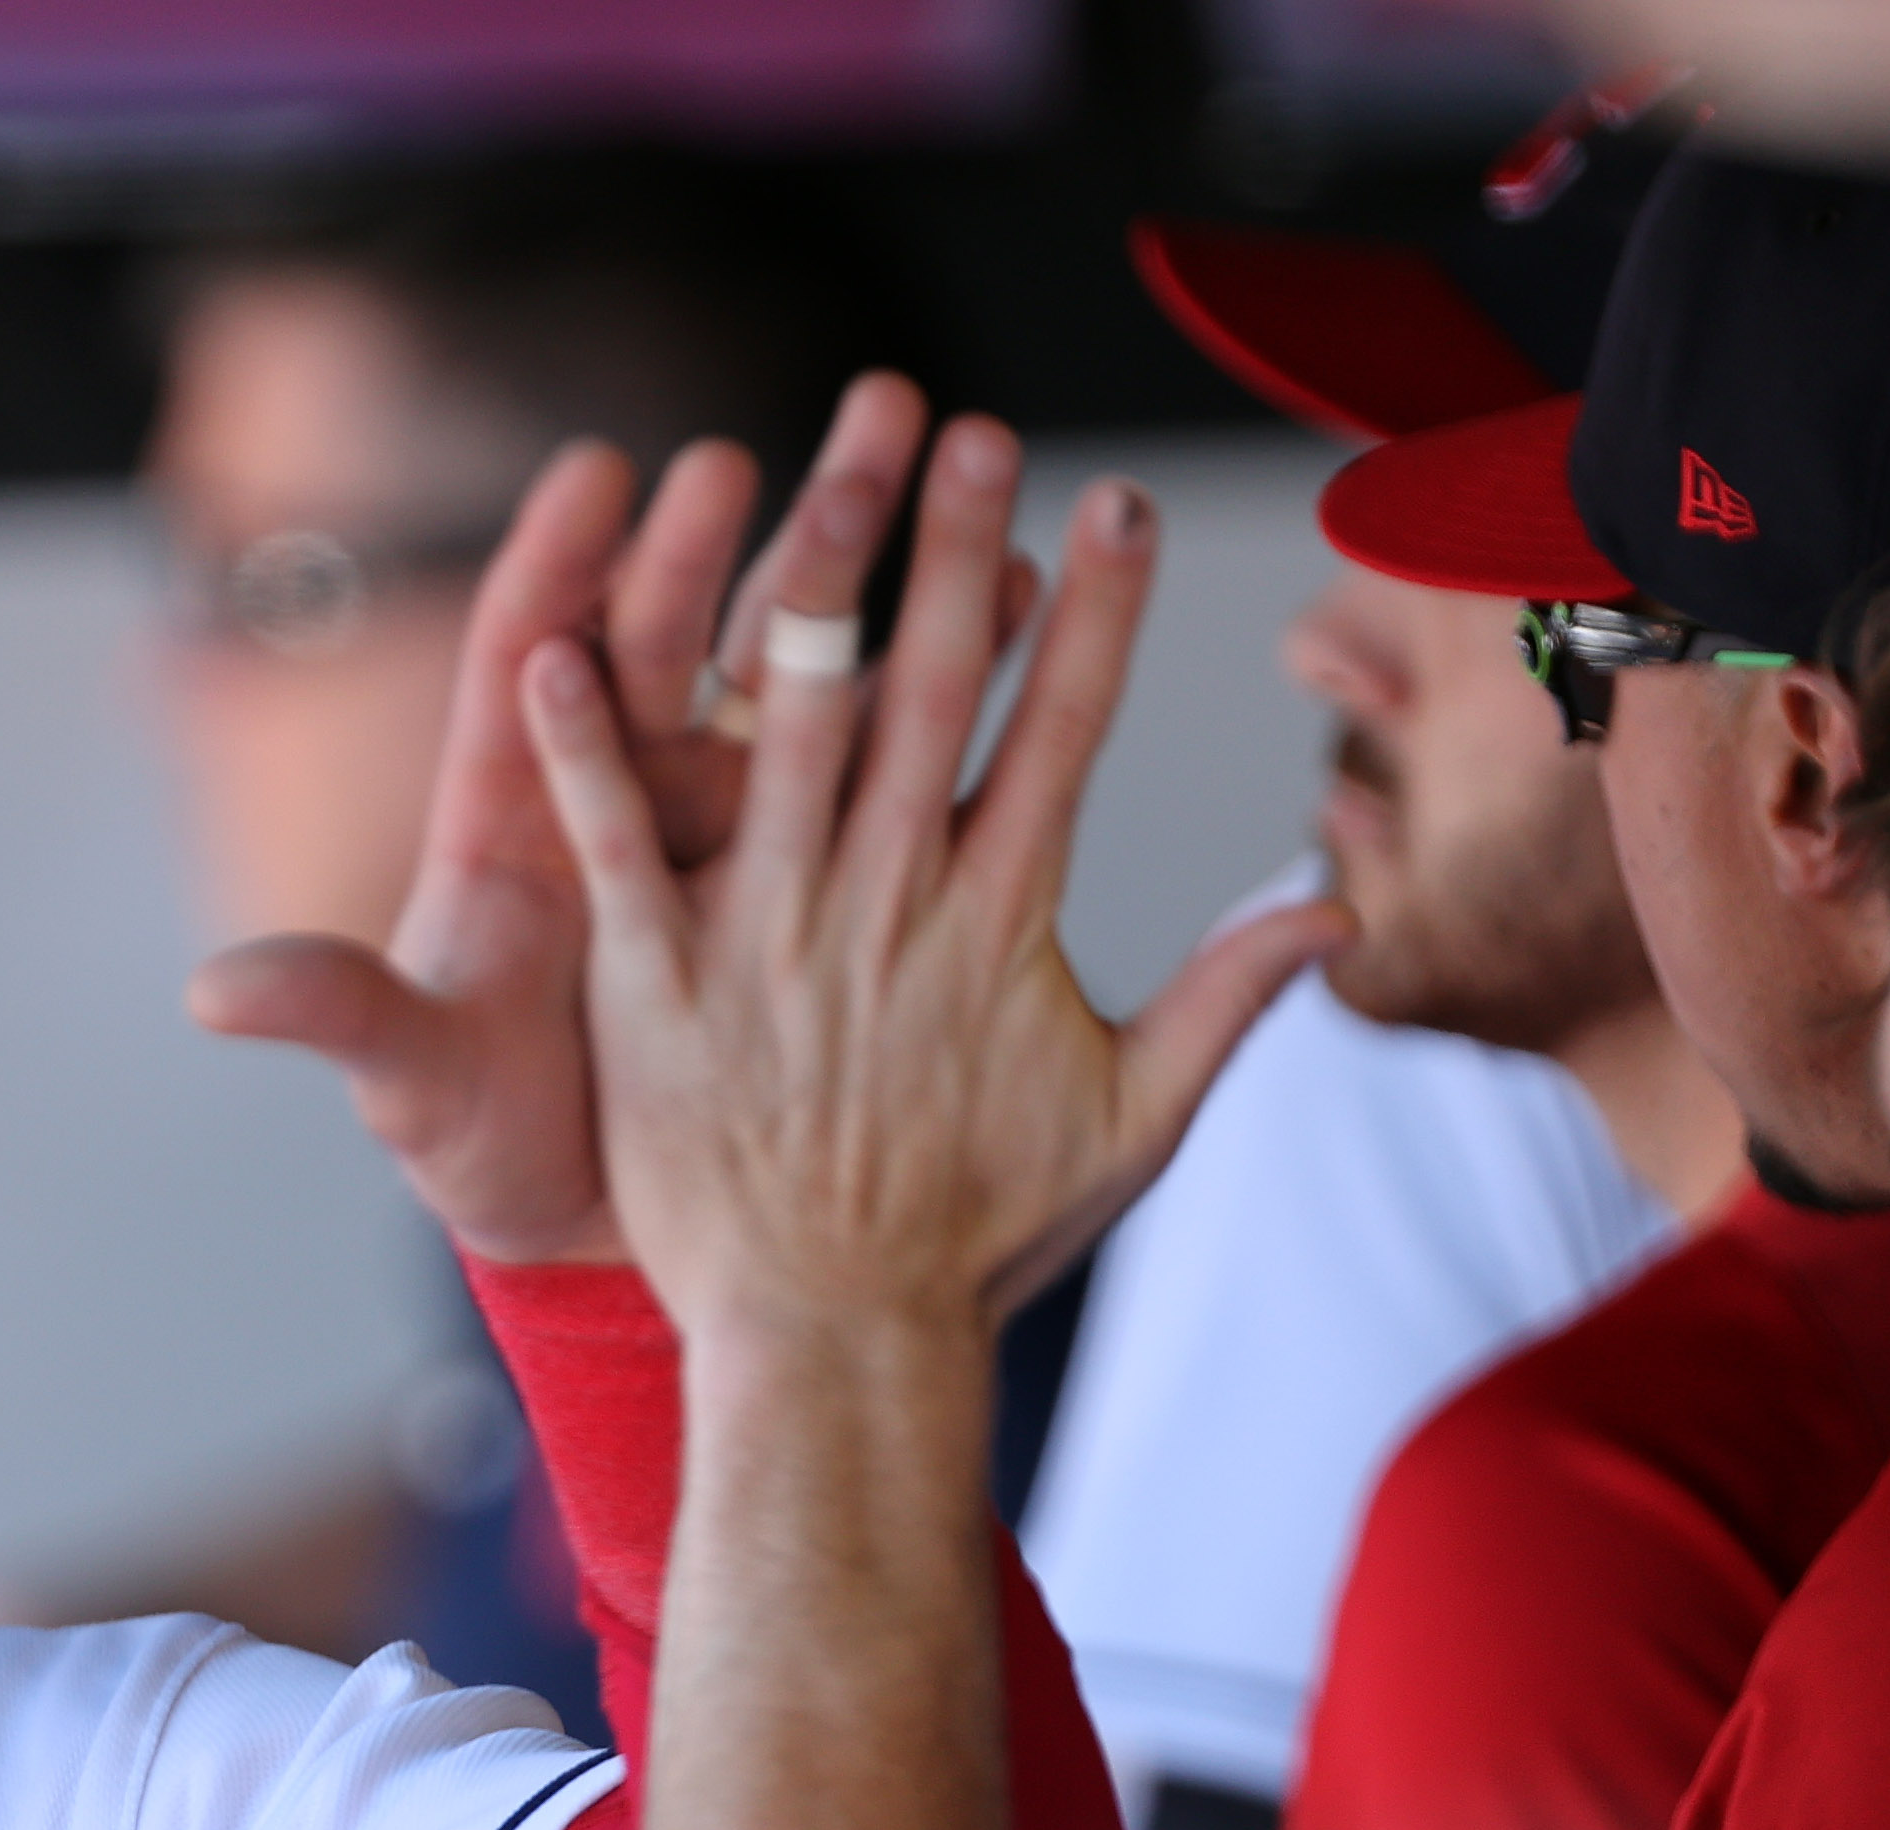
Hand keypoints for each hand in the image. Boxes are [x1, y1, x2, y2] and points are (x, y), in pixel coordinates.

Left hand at [188, 377, 944, 1264]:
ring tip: (909, 442)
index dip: (553, 567)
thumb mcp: (414, 1087)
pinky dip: (936, 670)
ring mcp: (719, 822)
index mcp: (510, 825)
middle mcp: (616, 795)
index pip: (523, 660)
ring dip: (840, 560)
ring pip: (779, 663)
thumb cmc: (488, 1147)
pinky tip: (1006, 580)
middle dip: (709, 537)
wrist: (602, 1242)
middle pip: (657, 635)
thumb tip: (210, 991)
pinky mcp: (806, 866)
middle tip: (764, 445)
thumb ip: (336, 1016)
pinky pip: (877, 752)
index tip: (599, 471)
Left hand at [530, 413, 1345, 1344]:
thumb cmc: (979, 1236)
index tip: (1113, 505)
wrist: (838, 1342)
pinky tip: (555, 646)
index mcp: (996, 929)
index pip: (1056, 736)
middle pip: (925, 698)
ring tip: (803, 472)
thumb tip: (1334, 915)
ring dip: (795, 596)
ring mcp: (767, 943)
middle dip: (950, 555)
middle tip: (964, 427)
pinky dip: (581, 751)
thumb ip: (1225, 1006)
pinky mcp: (656, 990)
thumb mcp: (1124, 1123)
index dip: (1089, 616)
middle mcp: (886, 911)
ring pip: (780, 735)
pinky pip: (613, 848)